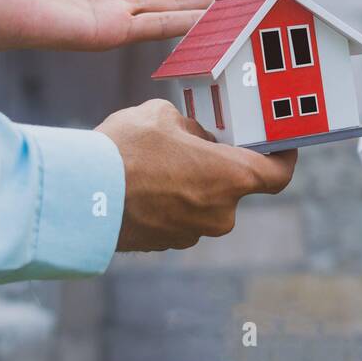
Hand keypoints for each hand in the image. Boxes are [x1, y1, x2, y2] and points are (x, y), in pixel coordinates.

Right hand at [98, 99, 296, 251]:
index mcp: (230, 176)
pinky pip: (180, 217)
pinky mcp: (166, 244)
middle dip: (219, 165)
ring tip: (157, 162)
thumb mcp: (163, 116)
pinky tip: (142, 183)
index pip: (278, 175)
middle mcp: (220, 212)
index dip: (284, 159)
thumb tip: (195, 139)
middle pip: (234, 186)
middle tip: (196, 143)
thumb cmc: (125, 149)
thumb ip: (192, 127)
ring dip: (192, 184)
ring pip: (205, 202)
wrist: (78, 196)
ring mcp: (193, 233)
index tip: (280, 147)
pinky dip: (170, 202)